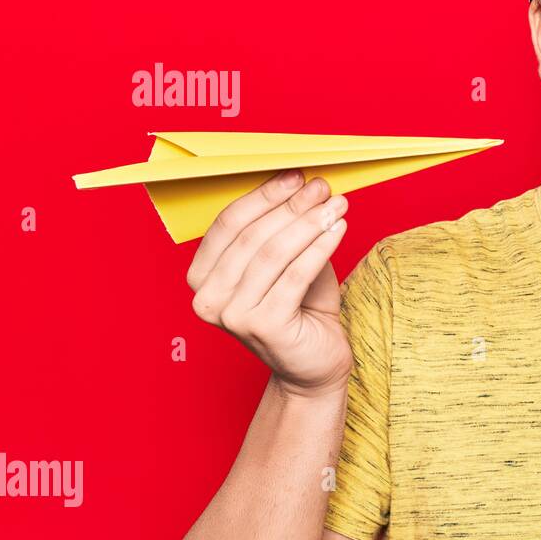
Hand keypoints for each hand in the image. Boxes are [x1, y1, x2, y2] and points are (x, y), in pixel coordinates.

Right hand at [186, 169, 352, 398]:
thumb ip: (283, 229)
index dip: (263, 196)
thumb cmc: (300, 308)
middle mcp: (208, 298)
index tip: (295, 176)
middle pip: (252, 236)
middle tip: (321, 188)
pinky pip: (296, 274)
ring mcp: (232, 315)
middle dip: (291, 206)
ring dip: (309, 223)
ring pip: (274, 253)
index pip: (228, 224)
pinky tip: (339, 229)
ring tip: (337, 205)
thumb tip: (303, 185)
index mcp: (202, 277)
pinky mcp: (263, 326)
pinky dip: (320, 246)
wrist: (314, 363)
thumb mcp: (286, 262)